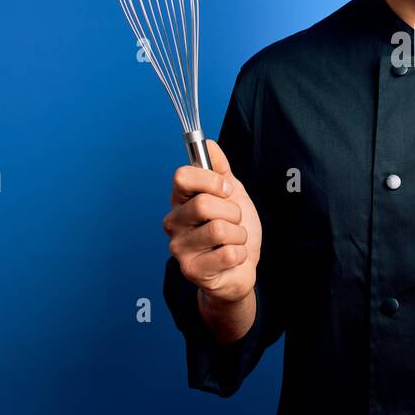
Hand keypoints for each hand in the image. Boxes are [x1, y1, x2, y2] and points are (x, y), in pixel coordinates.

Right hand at [163, 138, 262, 304]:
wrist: (240, 268)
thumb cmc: (234, 230)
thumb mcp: (232, 194)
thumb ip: (220, 169)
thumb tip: (208, 143)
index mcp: (180, 200)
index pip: (182, 176)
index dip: (211, 180)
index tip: (226, 191)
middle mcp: (174, 222)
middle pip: (204, 203)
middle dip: (232, 212)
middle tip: (233, 221)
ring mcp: (179, 248)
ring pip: (219, 230)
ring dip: (239, 235)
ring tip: (233, 240)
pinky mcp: (191, 271)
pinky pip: (228, 253)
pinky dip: (240, 254)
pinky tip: (231, 258)